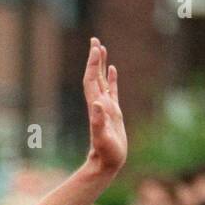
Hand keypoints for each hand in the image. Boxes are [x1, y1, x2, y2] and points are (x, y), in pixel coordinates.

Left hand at [82, 38, 126, 178]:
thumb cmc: (105, 153)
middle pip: (94, 76)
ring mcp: (106, 107)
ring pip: (102, 81)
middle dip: (94, 58)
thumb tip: (97, 104)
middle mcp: (99, 104)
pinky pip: (112, 90)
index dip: (92, 64)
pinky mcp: (113, 113)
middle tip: (95, 40)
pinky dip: (111, 78)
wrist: (106, 164)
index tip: (94, 47)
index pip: (91, 80)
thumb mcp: (102, 138)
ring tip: (102, 48)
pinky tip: (112, 69)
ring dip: (101, 65)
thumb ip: (98, 122)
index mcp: (96, 106)